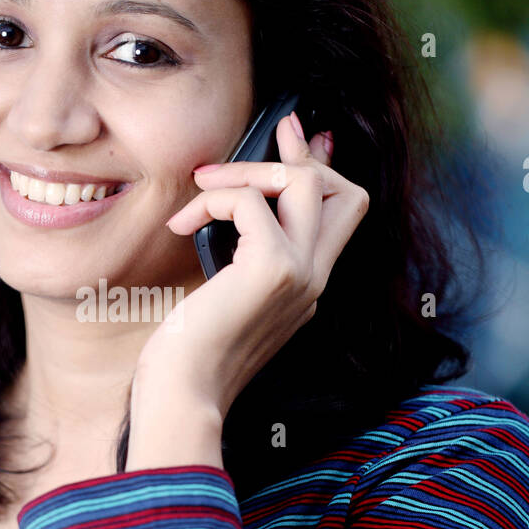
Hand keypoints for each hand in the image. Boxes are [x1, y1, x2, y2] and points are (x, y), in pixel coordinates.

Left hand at [133, 111, 369, 422]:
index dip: (322, 168)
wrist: (183, 395)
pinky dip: (212, 200)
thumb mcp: (222, 295)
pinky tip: (183, 225)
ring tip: (201, 188)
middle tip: (259, 143)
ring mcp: (300, 274)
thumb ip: (239, 255)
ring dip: (246, 171)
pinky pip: (249, 201)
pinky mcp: (272, 269)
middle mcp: (314, 279)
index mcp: (306, 287)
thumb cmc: (190, 354)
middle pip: (346, 191)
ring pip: (302, 183)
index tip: (295, 134)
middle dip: (298, 158)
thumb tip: (230, 206)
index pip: (342, 214)